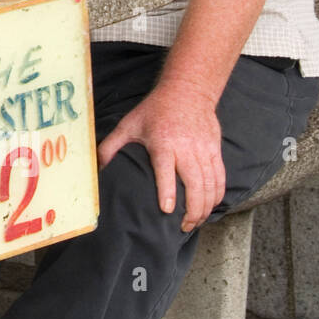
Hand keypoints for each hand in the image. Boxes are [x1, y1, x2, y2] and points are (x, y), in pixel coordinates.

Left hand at [97, 84, 225, 232]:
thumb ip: (111, 145)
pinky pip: (220, 177)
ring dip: (206, 207)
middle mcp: (186, 148)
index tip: (167, 211)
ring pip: (210, 184)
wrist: (187, 91)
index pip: (166, 171)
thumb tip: (98, 167)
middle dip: (192, 209)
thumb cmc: (154, 110)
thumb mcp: (129, 124)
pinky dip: (218, 195)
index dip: (168, 192)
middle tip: (184, 226)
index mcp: (163, 142)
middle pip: (195, 183)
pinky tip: (210, 206)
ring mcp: (204, 150)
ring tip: (196, 222)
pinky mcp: (215, 150)